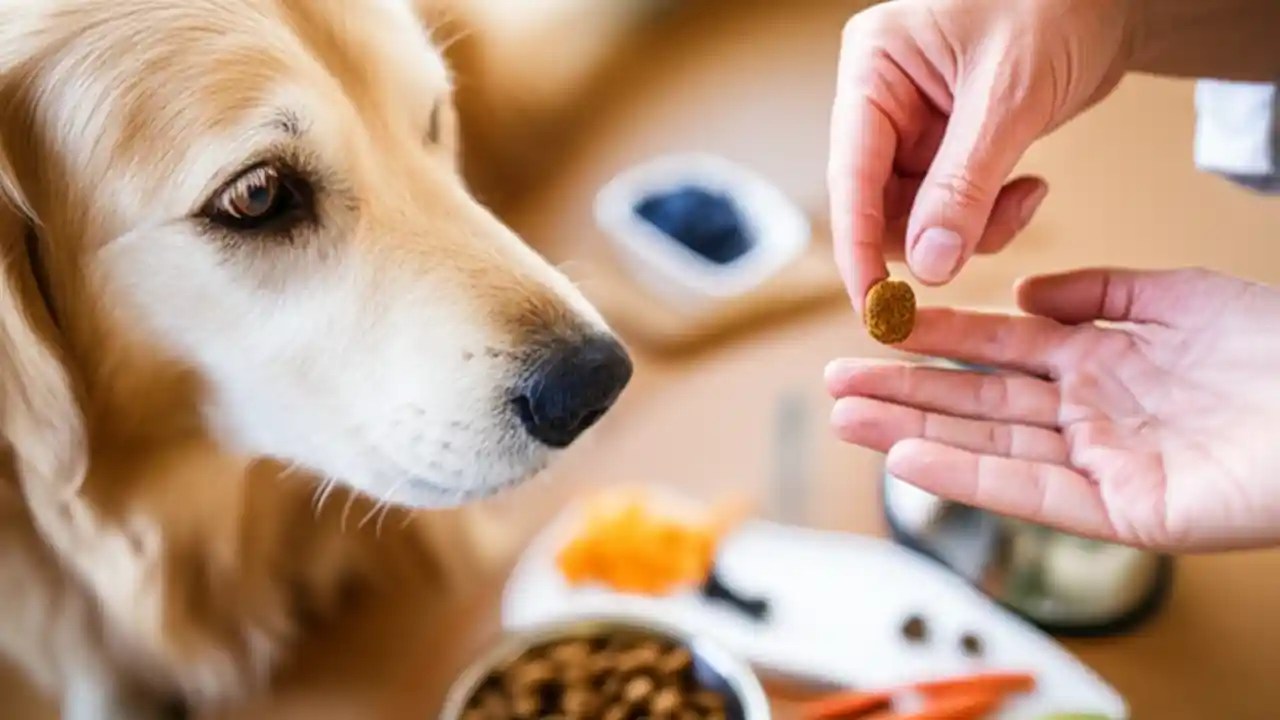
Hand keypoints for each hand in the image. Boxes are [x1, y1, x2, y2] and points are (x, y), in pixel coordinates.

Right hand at [825, 268, 1279, 551]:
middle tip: (836, 382)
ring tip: (847, 417)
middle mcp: (1090, 416)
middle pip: (978, 402)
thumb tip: (1024, 297)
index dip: (938, 339)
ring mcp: (1103, 466)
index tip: (884, 324)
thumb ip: (1099, 294)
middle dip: (903, 392)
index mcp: (1100, 364)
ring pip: (990, 447)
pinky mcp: (1125, 512)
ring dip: (913, 434)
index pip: (998, 349)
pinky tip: (910, 457)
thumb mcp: (1180, 296)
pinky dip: (968, 477)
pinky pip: (1034, 493)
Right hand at [829, 0, 1135, 304]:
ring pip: (916, 218)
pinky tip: (1030, 189)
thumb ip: (964, 186)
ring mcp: (914, 126)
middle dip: (931, 235)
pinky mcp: (948, 148)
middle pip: (877, 203)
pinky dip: (990, 218)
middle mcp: (883, 99)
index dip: (857, 245)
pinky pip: (952, 211)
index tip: (871, 303)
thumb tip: (928, 265)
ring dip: (969, 229)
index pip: (850, 173)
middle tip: (980, 241)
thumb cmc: (1059, 5)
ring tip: (1023, 199)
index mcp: (874, 68)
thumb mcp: (1010, 98)